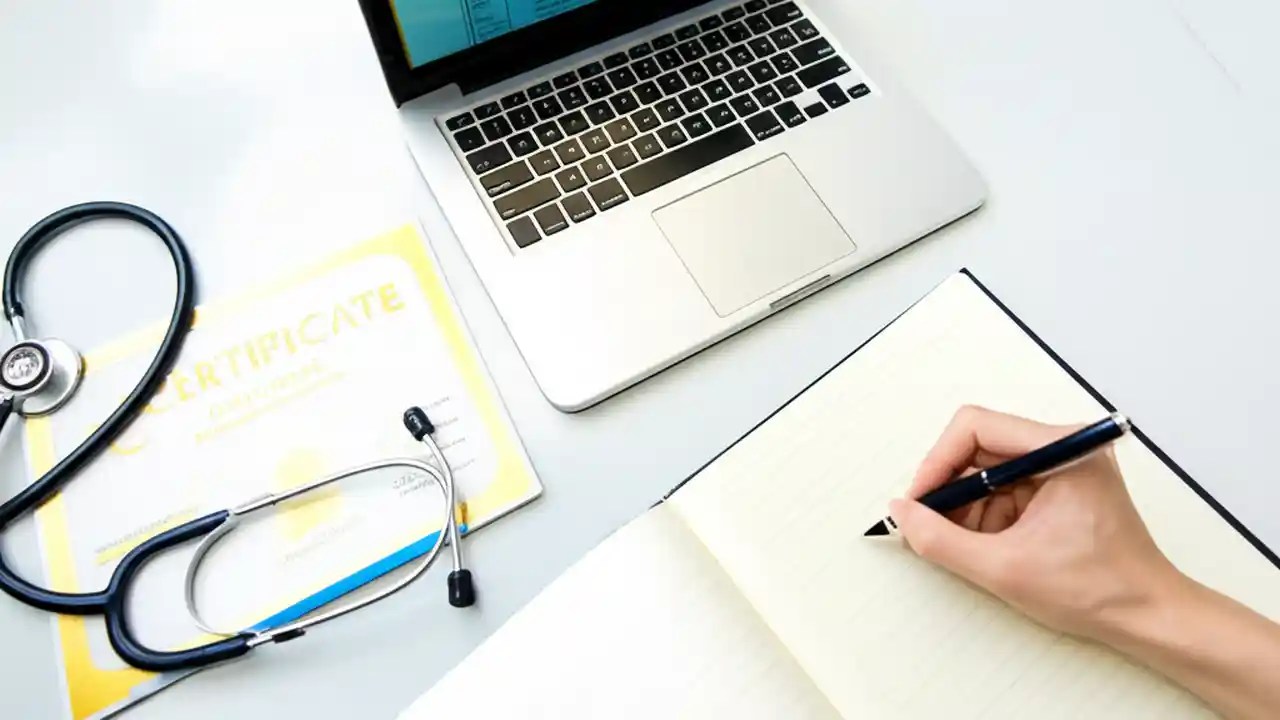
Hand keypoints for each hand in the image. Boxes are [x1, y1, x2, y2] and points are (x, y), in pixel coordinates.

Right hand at [890, 406, 1182, 641]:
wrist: (1147, 617)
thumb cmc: (1100, 590)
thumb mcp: (1004, 568)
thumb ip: (940, 539)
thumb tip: (903, 513)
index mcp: (1062, 449)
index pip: (974, 428)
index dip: (937, 463)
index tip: (920, 501)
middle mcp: (1065, 446)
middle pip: (979, 448)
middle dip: (951, 491)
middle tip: (932, 527)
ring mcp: (1064, 465)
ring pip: (987, 471)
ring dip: (969, 509)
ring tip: (974, 548)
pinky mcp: (1060, 486)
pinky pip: (1005, 489)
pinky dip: (988, 518)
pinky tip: (994, 548)